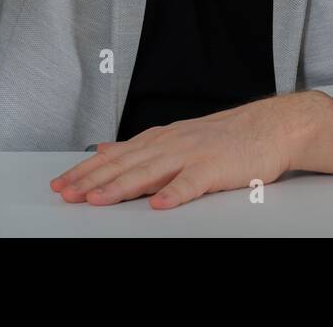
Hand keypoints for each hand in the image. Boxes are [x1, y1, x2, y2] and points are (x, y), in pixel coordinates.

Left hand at [49, 92, 332, 209]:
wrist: (270, 127)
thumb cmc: (224, 138)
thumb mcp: (175, 137)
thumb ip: (139, 147)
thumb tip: (102, 149)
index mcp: (160, 139)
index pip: (115, 155)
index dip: (86, 170)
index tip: (61, 183)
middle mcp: (171, 143)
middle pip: (124, 163)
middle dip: (92, 180)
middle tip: (66, 194)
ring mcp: (192, 154)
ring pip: (149, 171)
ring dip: (121, 187)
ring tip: (97, 200)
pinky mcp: (216, 168)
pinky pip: (192, 183)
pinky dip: (174, 193)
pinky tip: (158, 205)